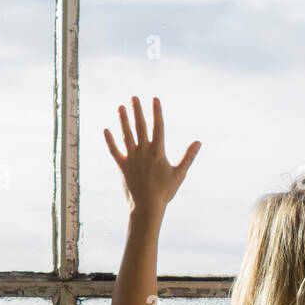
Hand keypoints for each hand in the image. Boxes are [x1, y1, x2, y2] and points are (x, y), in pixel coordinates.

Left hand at [103, 96, 199, 212]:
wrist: (147, 206)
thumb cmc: (165, 192)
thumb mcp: (179, 174)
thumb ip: (188, 156)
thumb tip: (198, 142)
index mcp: (158, 152)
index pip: (158, 127)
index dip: (156, 112)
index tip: (154, 99)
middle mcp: (144, 152)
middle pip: (140, 127)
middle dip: (137, 111)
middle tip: (134, 97)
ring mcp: (132, 158)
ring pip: (127, 135)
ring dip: (123, 120)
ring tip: (120, 107)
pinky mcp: (123, 166)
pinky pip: (114, 151)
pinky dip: (110, 141)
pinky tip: (106, 130)